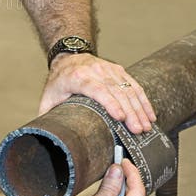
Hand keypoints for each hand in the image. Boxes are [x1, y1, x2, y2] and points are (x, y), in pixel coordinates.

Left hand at [38, 52, 155, 133]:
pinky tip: (150, 114)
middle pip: (116, 91)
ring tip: (147, 127)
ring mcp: (109, 69)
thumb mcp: (49, 97)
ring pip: (128, 89)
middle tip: (138, 130)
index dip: (110, 103)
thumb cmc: (59, 81)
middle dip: (130, 112)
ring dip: (139, 108)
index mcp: (77, 77)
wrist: (68, 56)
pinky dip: (143, 100)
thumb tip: (45, 139)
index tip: (120, 118)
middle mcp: (96, 71)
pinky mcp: (119, 70)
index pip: (97, 89)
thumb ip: (47, 117)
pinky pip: (134, 85)